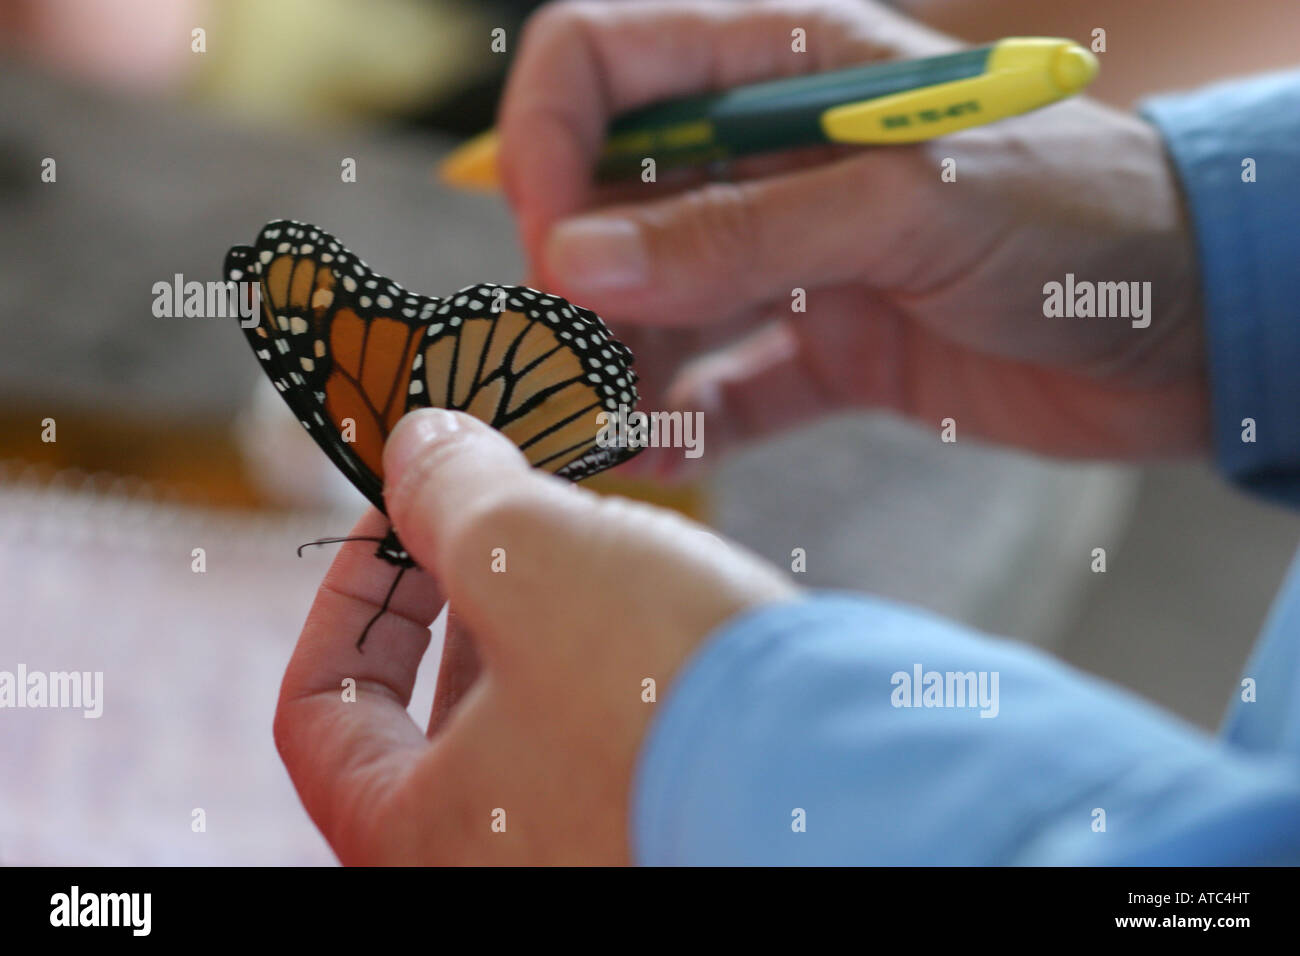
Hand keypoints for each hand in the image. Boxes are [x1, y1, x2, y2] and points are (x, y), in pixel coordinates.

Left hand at [273, 409, 795, 863]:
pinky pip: (603, 740)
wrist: (862, 787)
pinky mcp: (658, 832)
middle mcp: (488, 868)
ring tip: (577, 535)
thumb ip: (450, 493)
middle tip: (493, 508)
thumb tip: (418, 445)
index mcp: (412, 838)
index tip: (396, 518)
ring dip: (537, 621)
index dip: (345, 595)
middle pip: (423, 717)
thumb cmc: (671, 700)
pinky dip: (603, 662)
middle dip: (454, 595)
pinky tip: (648, 593)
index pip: (316, 712)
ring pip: (523, 726)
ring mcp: (580, 857)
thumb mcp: (530, 559)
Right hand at [498, 0, 1206, 475]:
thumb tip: (570, 259)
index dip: (549, 146)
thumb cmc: (1075, 214)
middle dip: (572, 288)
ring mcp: (794, 257)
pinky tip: (653, 462)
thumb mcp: (901, 203)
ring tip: (596, 439)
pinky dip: (684, 426)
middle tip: (558, 375)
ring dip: (619, 370)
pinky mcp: (826, 346)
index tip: (550, 251)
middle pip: (610, 201)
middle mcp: (768, 158)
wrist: (1191, 325)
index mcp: (779, 68)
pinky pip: (726, 386)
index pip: (600, 64)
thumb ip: (735, 231)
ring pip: (658, 305)